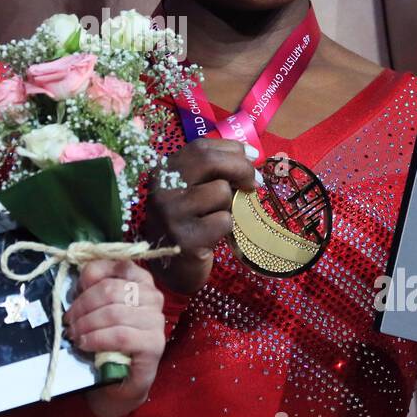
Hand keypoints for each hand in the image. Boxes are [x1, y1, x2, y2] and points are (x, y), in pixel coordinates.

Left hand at [64, 260, 165, 416]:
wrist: (120, 381)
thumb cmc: (107, 340)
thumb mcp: (97, 308)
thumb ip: (92, 289)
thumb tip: (80, 281)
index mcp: (141, 281)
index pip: (116, 264)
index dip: (91, 275)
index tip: (75, 290)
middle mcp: (153, 296)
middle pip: (110, 290)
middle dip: (82, 305)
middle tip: (68, 321)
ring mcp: (156, 320)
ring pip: (113, 312)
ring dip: (86, 323)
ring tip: (73, 334)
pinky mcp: (154, 344)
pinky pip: (120, 335)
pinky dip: (97, 338)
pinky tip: (85, 343)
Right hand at [142, 137, 257, 295]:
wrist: (172, 268)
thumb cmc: (189, 223)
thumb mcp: (192, 191)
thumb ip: (212, 171)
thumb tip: (251, 153)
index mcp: (163, 173)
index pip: (200, 147)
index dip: (231, 149)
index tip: (251, 157)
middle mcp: (162, 189)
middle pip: (209, 161)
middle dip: (240, 168)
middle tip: (254, 182)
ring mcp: (171, 214)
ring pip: (221, 192)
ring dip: (230, 205)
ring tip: (217, 217)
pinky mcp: (185, 240)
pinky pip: (224, 221)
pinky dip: (226, 228)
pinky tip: (213, 236)